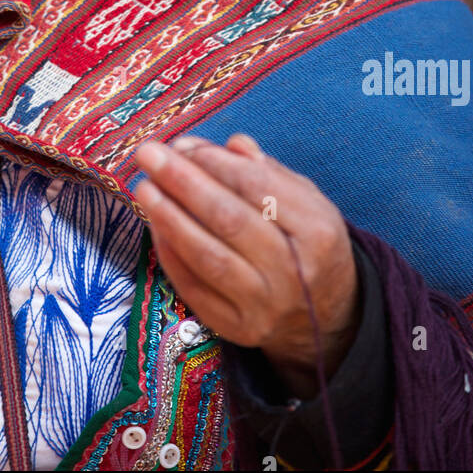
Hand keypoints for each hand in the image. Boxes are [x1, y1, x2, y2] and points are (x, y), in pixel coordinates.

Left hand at [133, 132, 360, 398]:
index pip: (258, 187)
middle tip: (148, 155)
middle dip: (183, 182)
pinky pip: (194, 288)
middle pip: (229, 219)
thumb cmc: (307, 243)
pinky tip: (155, 226)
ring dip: (169, 218)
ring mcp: (264, 305)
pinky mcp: (237, 328)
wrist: (327, 316)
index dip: (215, 163)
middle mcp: (293, 271)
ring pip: (208, 256)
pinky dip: (170, 254)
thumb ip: (265, 170)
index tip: (182, 144)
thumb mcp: (305, 201)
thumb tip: (221, 144)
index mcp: (316, 230)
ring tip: (145, 188)